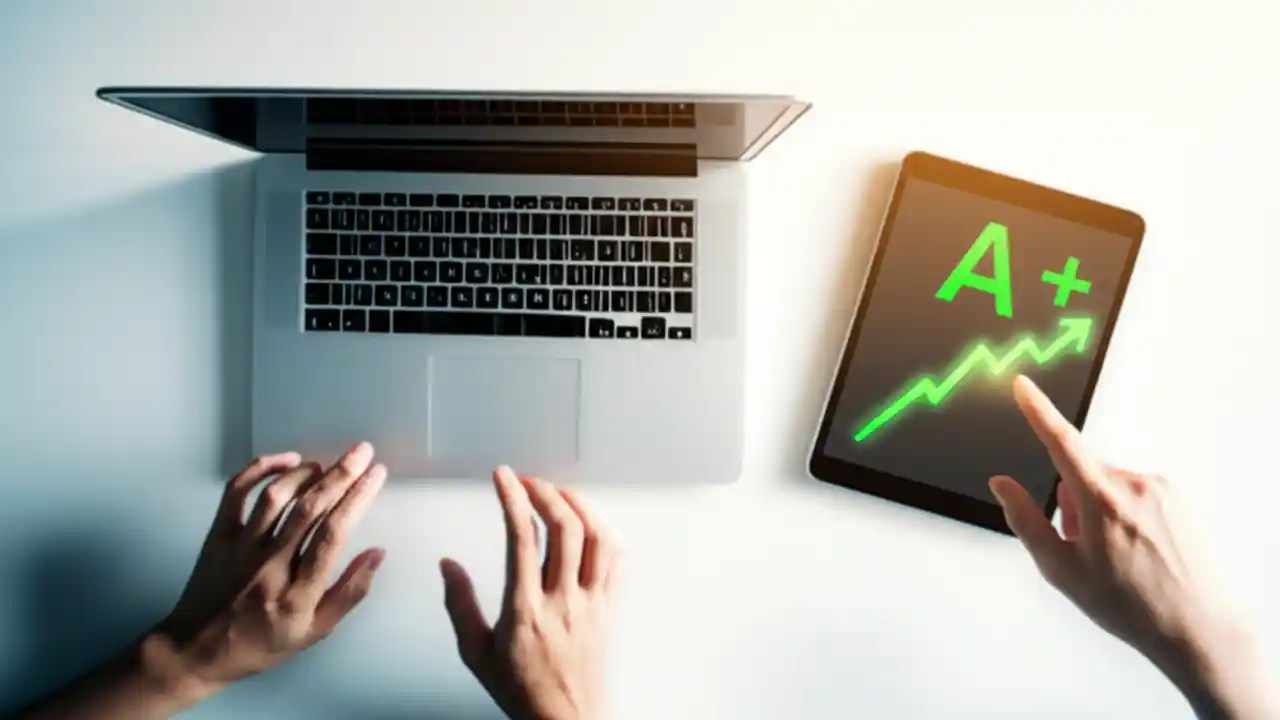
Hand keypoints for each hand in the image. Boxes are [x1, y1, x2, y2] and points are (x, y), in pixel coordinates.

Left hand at [146, 443, 387, 699]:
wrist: (196, 650)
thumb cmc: (260, 642)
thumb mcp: (315, 631)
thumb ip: (349, 592)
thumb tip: (377, 553)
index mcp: (297, 595)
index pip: (333, 534)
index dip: (358, 499)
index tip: (376, 474)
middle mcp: (269, 567)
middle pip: (309, 509)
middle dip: (340, 475)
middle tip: (361, 452)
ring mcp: (239, 549)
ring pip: (275, 497)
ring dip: (305, 473)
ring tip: (326, 463)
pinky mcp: (218, 536)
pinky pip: (236, 492)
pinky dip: (260, 469)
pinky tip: (286, 460)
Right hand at [440, 467, 620, 719]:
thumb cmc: (522, 692)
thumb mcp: (475, 653)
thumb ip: (460, 605)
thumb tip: (448, 565)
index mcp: (525, 612)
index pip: (521, 540)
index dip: (512, 499)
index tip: (502, 477)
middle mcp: (563, 602)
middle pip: (565, 529)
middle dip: (546, 492)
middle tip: (527, 480)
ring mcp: (592, 604)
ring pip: (598, 538)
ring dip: (579, 505)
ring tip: (559, 493)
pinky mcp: (609, 608)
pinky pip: (616, 561)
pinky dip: (604, 532)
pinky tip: (590, 523)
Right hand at [991, 376, 1274, 718]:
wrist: (1194, 626)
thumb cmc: (1129, 606)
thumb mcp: (1060, 570)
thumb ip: (1025, 520)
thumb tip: (1002, 485)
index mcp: (1102, 502)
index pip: (1061, 442)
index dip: (1037, 410)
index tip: (1022, 386)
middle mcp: (1134, 485)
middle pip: (1080, 472)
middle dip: (1072, 500)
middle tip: (1085, 546)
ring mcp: (1160, 488)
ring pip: (1106, 481)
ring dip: (1099, 506)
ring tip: (1116, 552)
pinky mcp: (1176, 494)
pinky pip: (1133, 489)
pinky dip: (1124, 510)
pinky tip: (1135, 546)